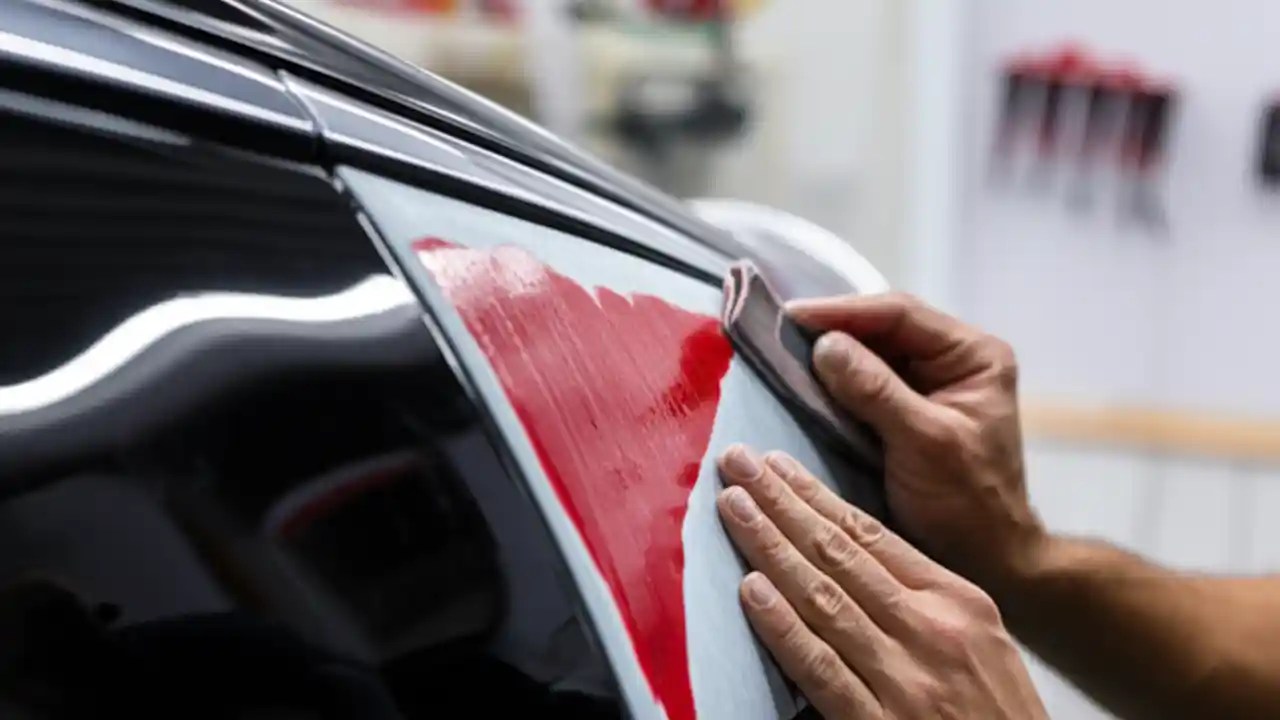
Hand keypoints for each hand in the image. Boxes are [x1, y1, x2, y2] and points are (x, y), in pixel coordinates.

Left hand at [716, 446, 1046, 719]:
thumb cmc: (998, 713)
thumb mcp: (980, 640)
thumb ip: (920, 600)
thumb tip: (847, 557)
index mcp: (957, 600)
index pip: (870, 534)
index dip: (815, 495)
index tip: (775, 464)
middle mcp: (931, 629)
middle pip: (839, 552)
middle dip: (781, 502)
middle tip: (736, 462)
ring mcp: (906, 678)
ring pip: (823, 597)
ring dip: (770, 546)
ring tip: (732, 506)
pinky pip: (821, 668)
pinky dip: (783, 627)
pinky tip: (751, 591)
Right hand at [787, 293, 1043, 587]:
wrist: (985, 559)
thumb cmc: (967, 504)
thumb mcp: (923, 442)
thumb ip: (876, 390)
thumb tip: (825, 344)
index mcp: (973, 356)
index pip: (900, 313)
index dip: (843, 311)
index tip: (792, 316)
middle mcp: (953, 359)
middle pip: (882, 327)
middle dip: (833, 328)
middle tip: (779, 329)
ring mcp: (929, 383)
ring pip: (870, 351)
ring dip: (829, 353)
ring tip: (782, 348)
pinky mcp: (906, 409)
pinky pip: (863, 381)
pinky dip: (833, 380)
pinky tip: (803, 379)